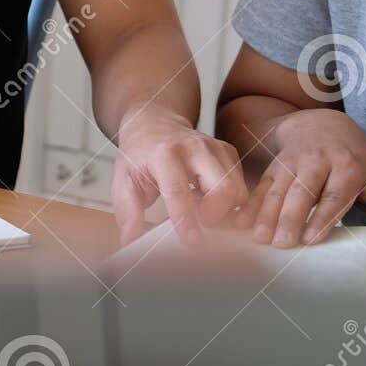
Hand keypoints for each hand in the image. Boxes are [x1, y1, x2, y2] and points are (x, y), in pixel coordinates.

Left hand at [112, 114, 246, 246]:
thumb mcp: (124, 179)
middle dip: (216, 216)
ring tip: (202, 210)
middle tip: (200, 224)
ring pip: (237, 189)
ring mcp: (215, 147)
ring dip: (225, 210)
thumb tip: (131, 239)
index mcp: (164, 154)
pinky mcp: (228, 151)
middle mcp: (194, 147)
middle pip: (223, 189)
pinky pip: (241, 184)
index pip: (179, 190)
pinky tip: (209, 200)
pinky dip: (230, 201)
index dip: (186, 220)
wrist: (154, 124)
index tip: (191, 241)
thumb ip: (127, 209)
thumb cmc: (140, 154)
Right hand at [236, 108, 365, 248]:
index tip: (311, 238)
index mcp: (350, 165)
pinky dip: (249, 205)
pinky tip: (240, 224)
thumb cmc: (360, 161)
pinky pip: (260, 186)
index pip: (336, 192)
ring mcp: (293, 161)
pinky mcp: (274, 165)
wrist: (323, 122)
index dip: (323, 215)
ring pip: (278, 188)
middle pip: (303, 190)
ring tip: (260, 239)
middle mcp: (319, 159)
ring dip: (266, 213)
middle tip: (282, 243)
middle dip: (290, 217)